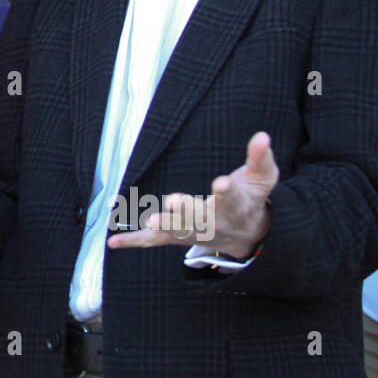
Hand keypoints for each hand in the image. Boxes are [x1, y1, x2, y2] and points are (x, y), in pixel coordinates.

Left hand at [108, 131, 277, 258]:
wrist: (247, 233)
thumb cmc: (251, 198)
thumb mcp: (262, 177)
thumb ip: (260, 157)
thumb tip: (263, 135)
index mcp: (236, 205)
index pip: (232, 197)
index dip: (227, 190)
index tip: (222, 183)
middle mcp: (215, 222)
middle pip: (201, 217)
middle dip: (187, 210)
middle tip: (174, 202)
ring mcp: (195, 232)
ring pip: (178, 231)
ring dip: (164, 226)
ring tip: (150, 222)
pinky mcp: (178, 238)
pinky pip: (156, 241)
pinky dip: (135, 242)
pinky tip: (114, 242)